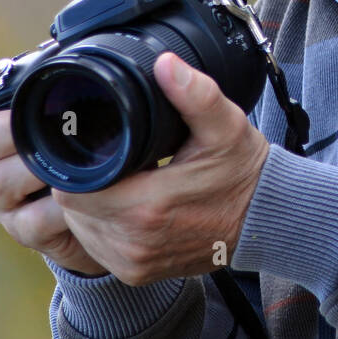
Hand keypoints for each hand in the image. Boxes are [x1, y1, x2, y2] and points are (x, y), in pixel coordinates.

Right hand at [0, 46, 108, 275]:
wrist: (100, 213)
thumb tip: (105, 39)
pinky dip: (60, 211)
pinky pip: (33, 222)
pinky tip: (82, 204)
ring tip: (71, 164)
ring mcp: (2, 196)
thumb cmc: (84, 148)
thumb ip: (79, 80)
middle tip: (45, 125)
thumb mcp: (82, 109)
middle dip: (7, 132)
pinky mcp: (23, 231)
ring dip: (37, 171)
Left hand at [51, 52, 270, 285]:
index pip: (75, 187)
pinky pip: (97, 249)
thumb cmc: (242, 172)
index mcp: (147, 205)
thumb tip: (165, 64)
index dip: (76, 164)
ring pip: (80, 229)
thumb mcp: (225, 126)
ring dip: (89, 205)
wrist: (264, 220)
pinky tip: (122, 204)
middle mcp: (134, 241)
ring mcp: (134, 262)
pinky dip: (101, 226)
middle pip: (73, 208)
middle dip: (83, 181)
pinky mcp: (137, 274)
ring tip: (115, 179)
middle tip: (106, 158)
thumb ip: (194, 94)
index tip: (94, 146)